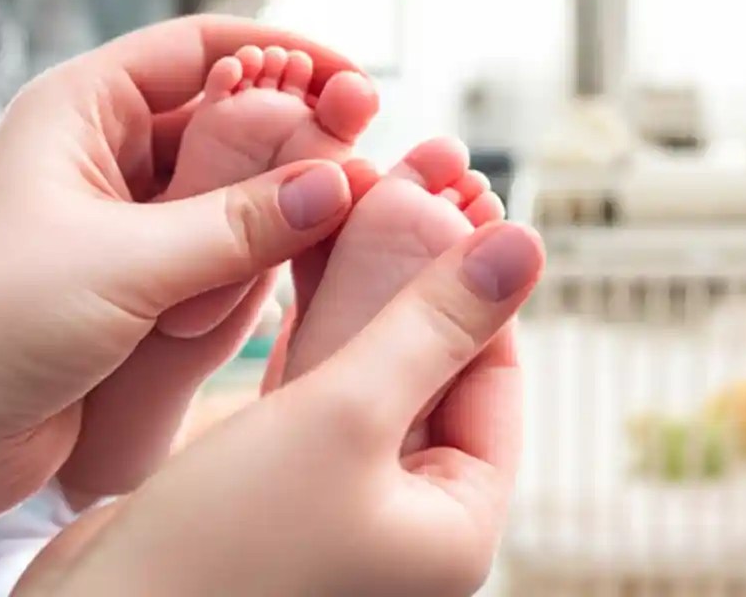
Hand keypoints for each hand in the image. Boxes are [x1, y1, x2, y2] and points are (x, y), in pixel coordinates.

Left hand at [0, 15, 371, 551]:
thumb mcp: (122, 263)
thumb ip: (239, 225)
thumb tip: (338, 184)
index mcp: (81, 112)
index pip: (199, 48)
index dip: (281, 50)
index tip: (352, 76)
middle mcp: (108, 157)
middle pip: (225, 115)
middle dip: (296, 127)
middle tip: (363, 148)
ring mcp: (128, 221)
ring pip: (232, 186)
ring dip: (284, 195)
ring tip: (347, 206)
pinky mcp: (144, 281)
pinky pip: (223, 248)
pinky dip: (263, 252)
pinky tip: (304, 258)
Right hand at [14, 222, 544, 596]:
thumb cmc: (220, 547)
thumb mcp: (348, 416)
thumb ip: (433, 325)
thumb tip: (525, 247)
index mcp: (457, 524)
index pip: (496, 380)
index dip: (476, 289)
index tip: (457, 210)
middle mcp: (408, 519)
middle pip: (434, 374)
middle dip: (414, 285)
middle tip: (401, 199)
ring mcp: (343, 503)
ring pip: (372, 377)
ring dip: (363, 298)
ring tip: (357, 212)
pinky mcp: (282, 486)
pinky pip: (319, 395)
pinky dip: (315, 335)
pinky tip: (309, 269)